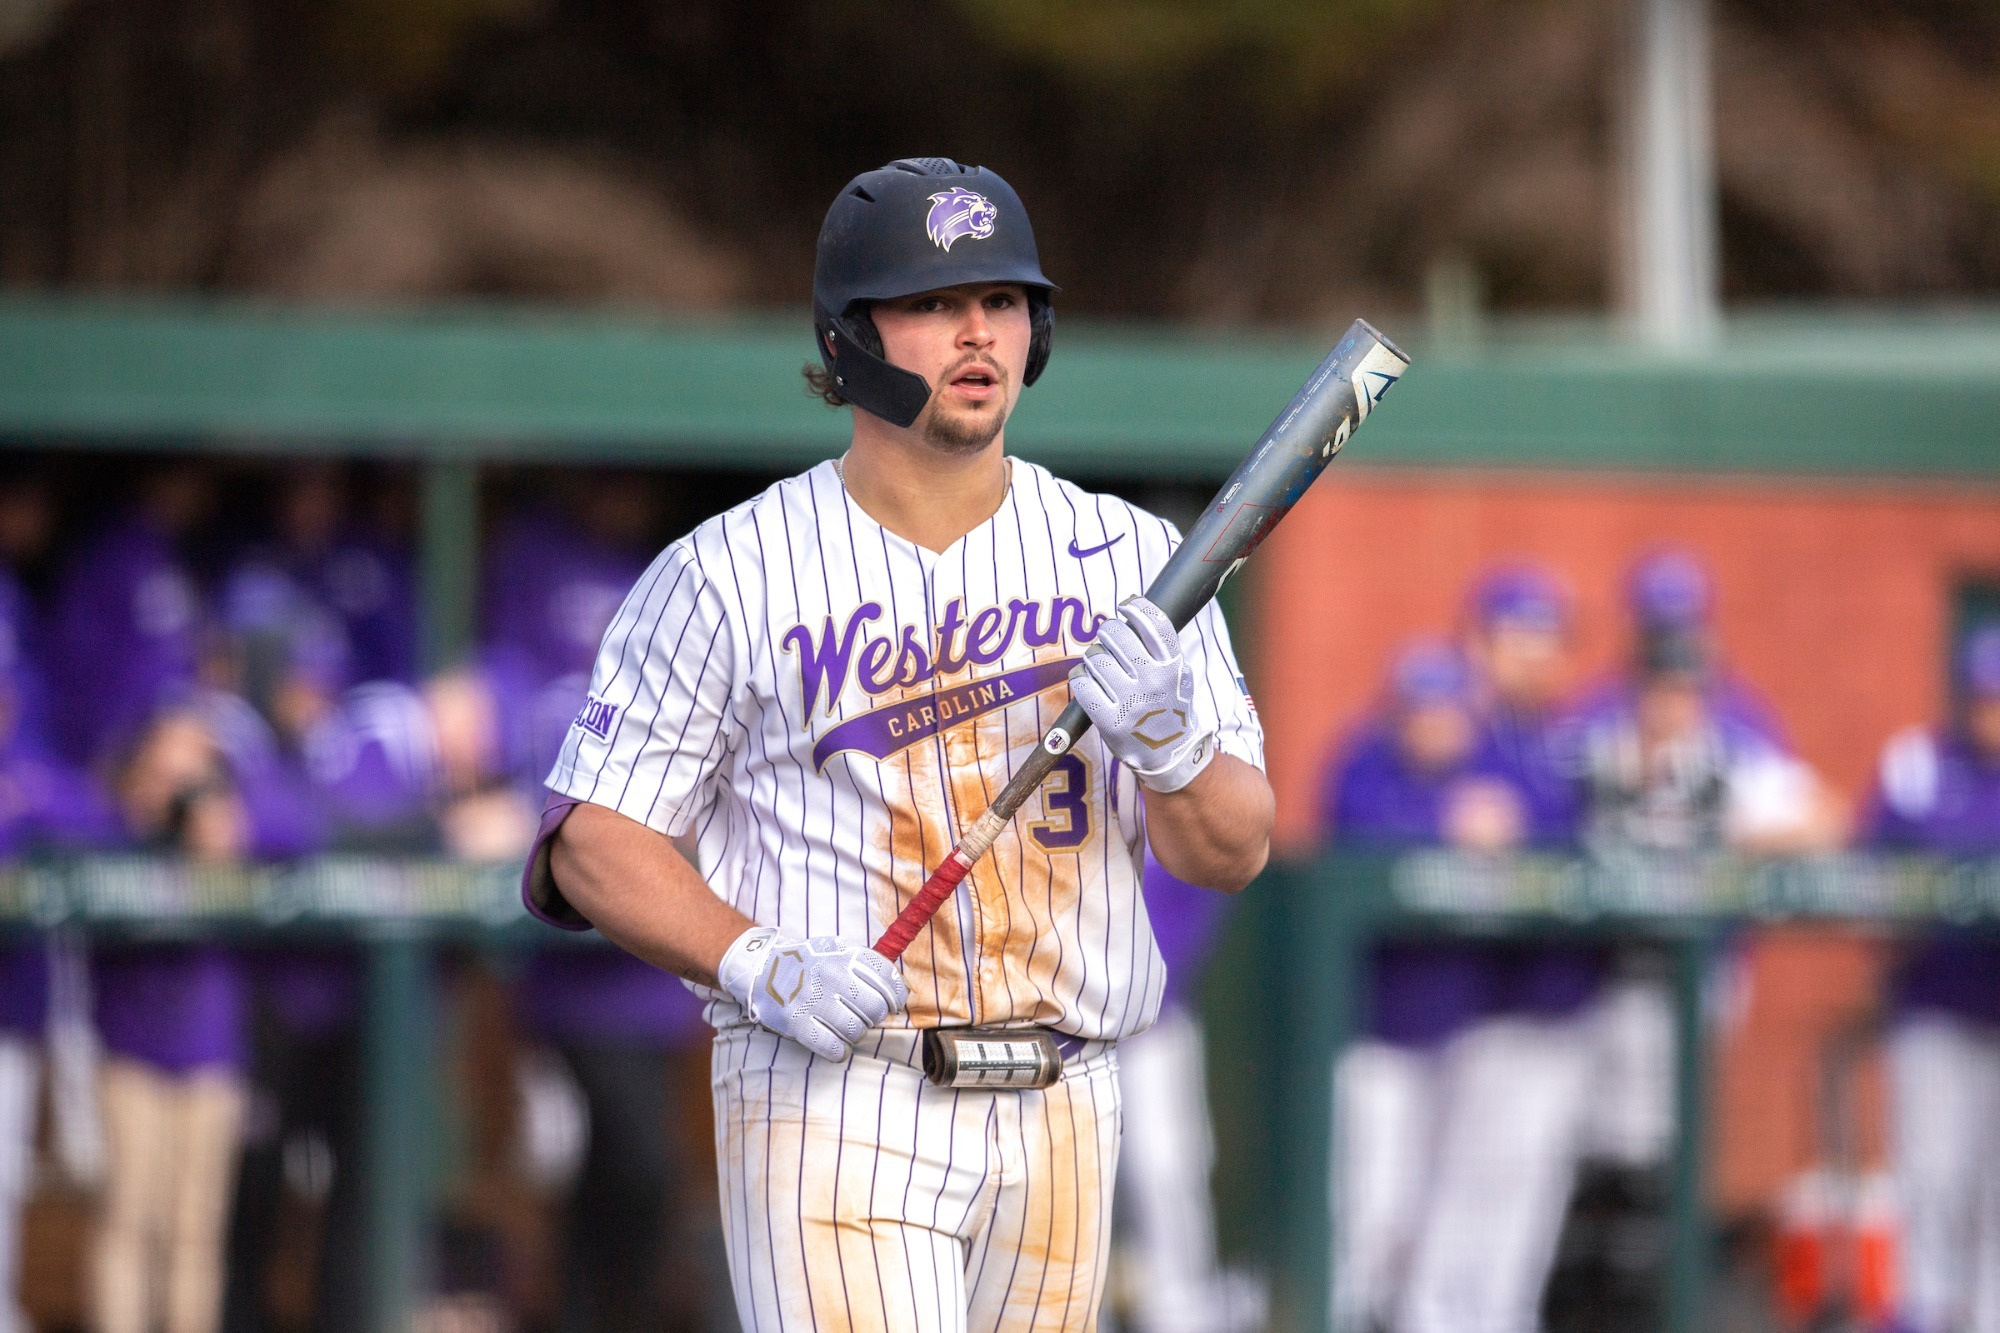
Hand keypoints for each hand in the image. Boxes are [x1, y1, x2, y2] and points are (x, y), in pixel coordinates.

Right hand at [717, 929, 907, 1060]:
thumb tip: (898, 988)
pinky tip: (837, 1044)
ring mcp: (814, 1000)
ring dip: (856, 1033)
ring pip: (857, 1031)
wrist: (761, 968)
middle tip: (866, 1016)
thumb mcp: (836, 949)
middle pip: (876, 1009)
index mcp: (844, 956)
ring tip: (847, 1027)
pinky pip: (833, 1048)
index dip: (897, 996)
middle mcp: (831, 976)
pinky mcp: (797, 1023)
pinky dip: (841, 1050)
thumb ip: (865, 964)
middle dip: (875, 1016)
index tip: (894, 1004)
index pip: (887, 978)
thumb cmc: (807, 963)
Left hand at [1069, 596, 1215, 793]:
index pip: (1154, 622)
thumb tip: (1134, 609)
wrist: (1170, 755)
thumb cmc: (1170, 709)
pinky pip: (1081, 684)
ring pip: (1095, 657)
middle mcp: (1152, 681)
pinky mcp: (1109, 721)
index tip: (1126, 607)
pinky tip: (1086, 681)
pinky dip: (1079, 678)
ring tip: (1099, 666)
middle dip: (1108, 632)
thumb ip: (1163, 648)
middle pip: (1117, 633)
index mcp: (1172, 666)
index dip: (1135, 607)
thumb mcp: (1180, 676)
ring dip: (1092, 657)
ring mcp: (1130, 701)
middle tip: (1108, 640)